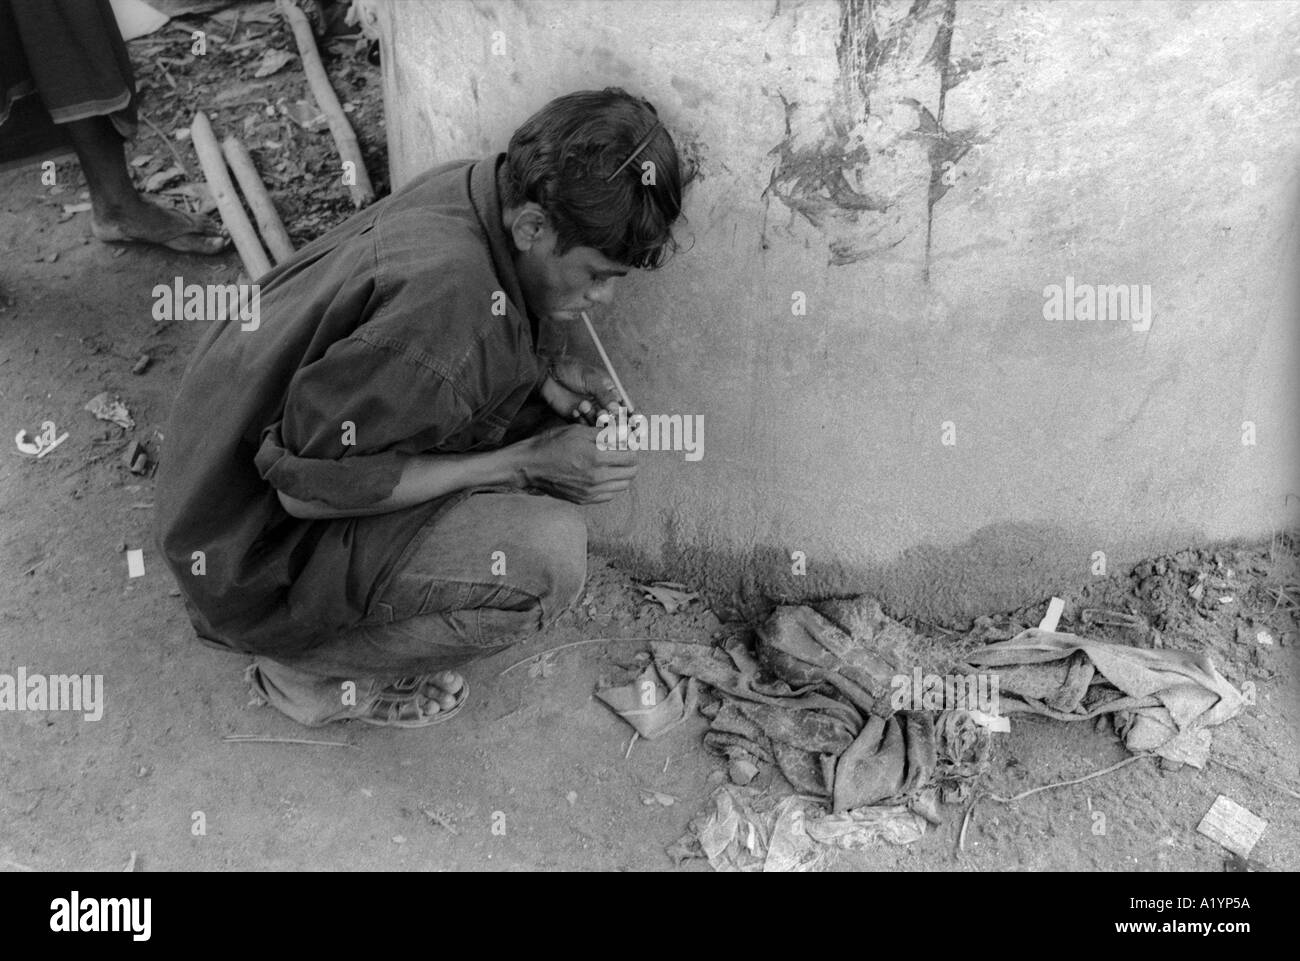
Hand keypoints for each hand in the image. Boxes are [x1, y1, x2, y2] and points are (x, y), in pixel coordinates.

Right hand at [518, 424, 637, 503]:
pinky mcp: (585, 500)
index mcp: (596, 456)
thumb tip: (627, 434)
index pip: (631, 455)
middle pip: (631, 472)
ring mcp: (591, 491)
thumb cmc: (552, 444)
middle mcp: (596, 477)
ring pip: (623, 485)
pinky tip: (601, 474)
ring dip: (622, 472)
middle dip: (630, 460)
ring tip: (611, 463)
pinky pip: (610, 494)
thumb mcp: (579, 431)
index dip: (631, 446)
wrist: (530, 466)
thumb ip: (606, 434)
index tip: (626, 442)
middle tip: (621, 451)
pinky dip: (611, 484)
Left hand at [539, 357, 624, 425]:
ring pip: (599, 424)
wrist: (548, 375)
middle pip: (614, 419)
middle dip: (609, 418)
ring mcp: (591, 411)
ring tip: (582, 404)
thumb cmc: (571, 370)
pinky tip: (574, 409)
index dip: (629, 415)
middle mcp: (602, 402)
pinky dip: (581, 420)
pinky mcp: (578, 418)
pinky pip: (585, 426)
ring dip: (592, 417)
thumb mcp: (591, 379)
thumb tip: (617, 409)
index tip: (630, 422)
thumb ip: (604, 395)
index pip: (625, 406)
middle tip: (600, 413)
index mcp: (610, 390)